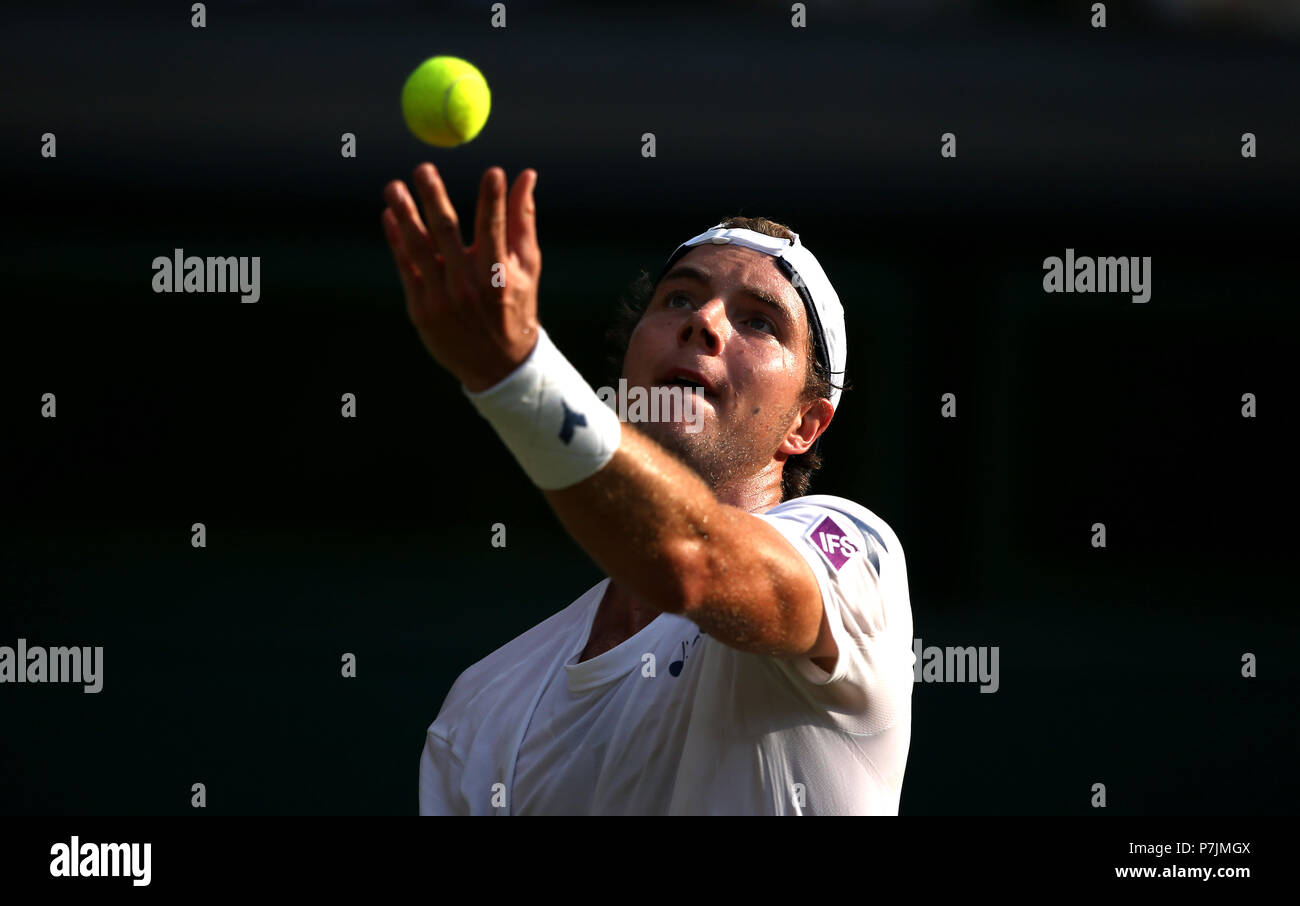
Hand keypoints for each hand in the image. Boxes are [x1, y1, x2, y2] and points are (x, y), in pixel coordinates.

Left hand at [382, 165, 540, 390]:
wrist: (496, 365)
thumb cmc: (515, 307)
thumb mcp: (527, 268)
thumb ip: (523, 220)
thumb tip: (525, 175)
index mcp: (499, 276)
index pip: (494, 228)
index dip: (493, 199)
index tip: (493, 172)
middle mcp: (469, 287)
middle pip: (447, 232)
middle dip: (434, 196)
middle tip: (423, 168)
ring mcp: (441, 300)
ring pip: (418, 248)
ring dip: (404, 214)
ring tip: (392, 187)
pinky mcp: (421, 310)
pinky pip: (405, 268)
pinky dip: (396, 241)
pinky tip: (390, 217)